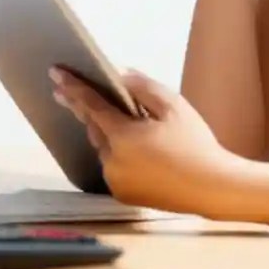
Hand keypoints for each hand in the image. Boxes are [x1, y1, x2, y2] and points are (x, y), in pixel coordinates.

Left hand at [50, 67, 231, 212]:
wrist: (213, 189)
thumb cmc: (196, 144)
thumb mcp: (173, 107)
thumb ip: (142, 87)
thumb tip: (118, 74)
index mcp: (123, 137)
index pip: (90, 105)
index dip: (72, 87)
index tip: (55, 74)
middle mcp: (112, 160)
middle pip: (93, 128)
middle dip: (87, 111)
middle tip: (71, 92)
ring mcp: (115, 180)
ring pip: (103, 149)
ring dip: (106, 134)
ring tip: (122, 123)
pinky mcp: (122, 194)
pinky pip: (112, 167)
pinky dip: (117, 155)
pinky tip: (134, 149)